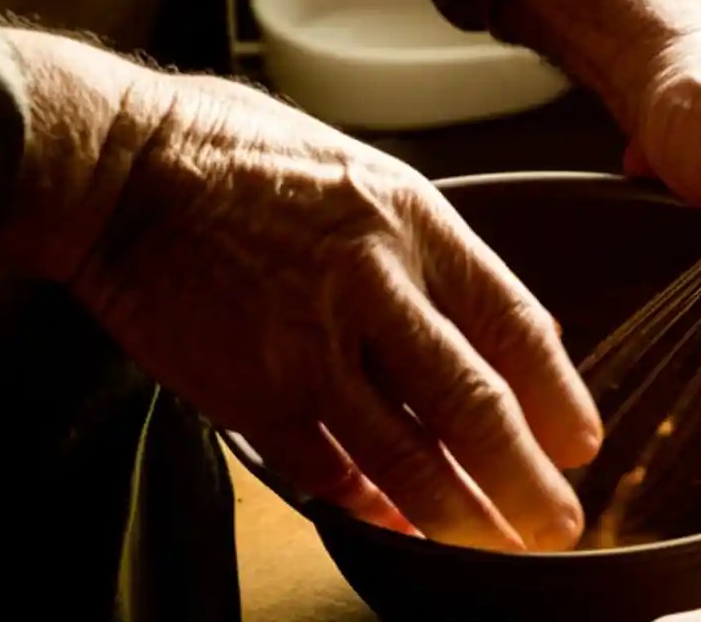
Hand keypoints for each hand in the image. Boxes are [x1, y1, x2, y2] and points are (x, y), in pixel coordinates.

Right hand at [0, 31, 600, 552]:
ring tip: (493, 544)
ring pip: (405, 455)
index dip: (558, 395)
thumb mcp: (362, 173)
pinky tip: (396, 523)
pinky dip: (367, 506)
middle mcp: (373, 287)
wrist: (120, 169)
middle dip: (525, 479)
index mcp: (413, 223)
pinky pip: (326, 471)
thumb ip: (422, 250)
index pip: (514, 324)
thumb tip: (474, 323)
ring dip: (458, 513)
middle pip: (473, 407)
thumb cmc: (240, 156)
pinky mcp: (249, 392)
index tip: (580, 441)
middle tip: (557, 523)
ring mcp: (308, 347)